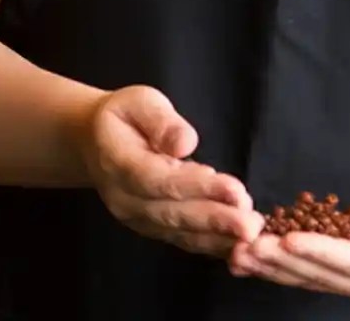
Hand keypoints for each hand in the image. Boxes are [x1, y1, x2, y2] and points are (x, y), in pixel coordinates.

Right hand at [78, 86, 263, 256]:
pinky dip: (213, 245)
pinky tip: (240, 245)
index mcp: (116, 162)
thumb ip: (161, 120)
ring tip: (254, 233)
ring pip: (179, 231)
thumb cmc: (124, 117)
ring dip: (218, 235)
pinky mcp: (152, 228)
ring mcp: (136, 218)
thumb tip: (185, 143)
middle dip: (215, 219)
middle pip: (171, 213)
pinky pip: (183, 240)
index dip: (196, 187)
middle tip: (252, 223)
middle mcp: (123, 198)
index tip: (234, 189)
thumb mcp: (139, 102)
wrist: (96, 142)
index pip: (158, 180)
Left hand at [228, 168, 349, 300]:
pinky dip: (270, 267)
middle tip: (249, 246)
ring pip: (305, 278)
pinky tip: (242, 259)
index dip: (321, 251)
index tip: (290, 238)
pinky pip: (300, 273)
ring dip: (269, 268)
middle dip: (283, 261)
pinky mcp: (335, 275)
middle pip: (323, 275)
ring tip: (238, 253)